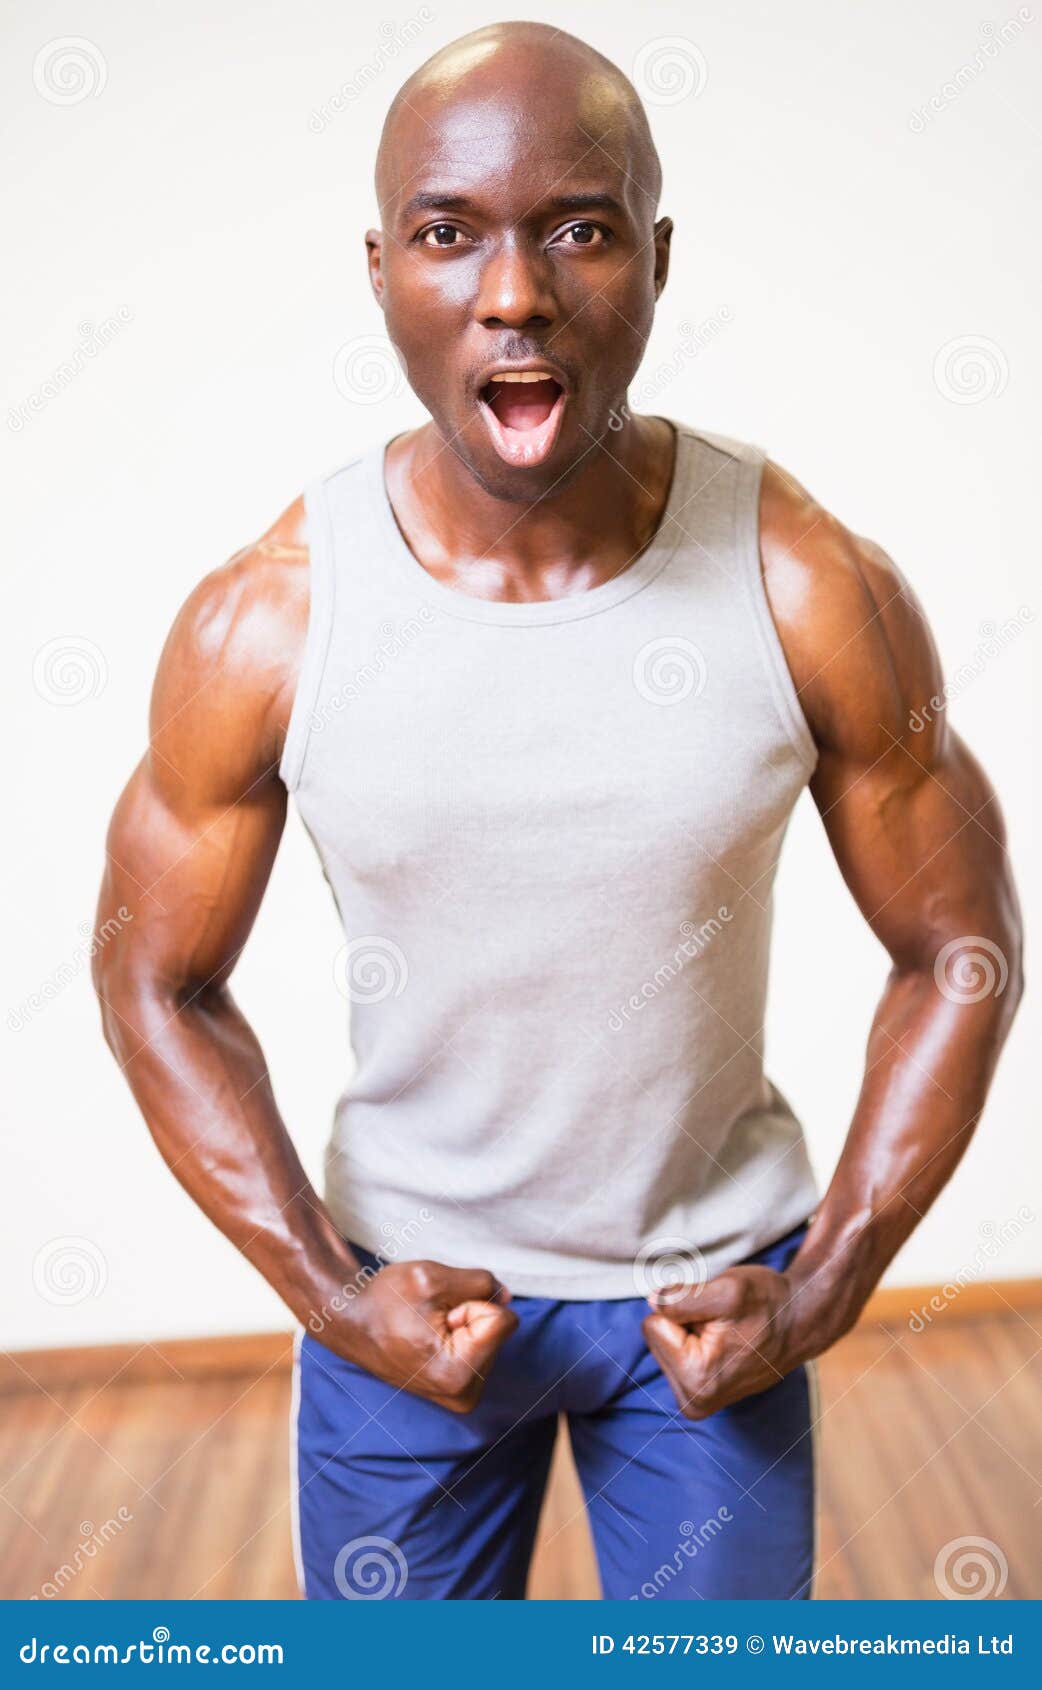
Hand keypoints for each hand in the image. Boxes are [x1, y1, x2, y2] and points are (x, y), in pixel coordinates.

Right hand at [327, 1259, 518, 1412]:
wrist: (352, 1324)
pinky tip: (431, 1338)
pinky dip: (461, 1335)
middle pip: (498, 1331)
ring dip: (463, 1323)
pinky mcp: (459, 1391)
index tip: (437, 1313)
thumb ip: (480, 1283)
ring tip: (426, 1328)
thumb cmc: (386, 1300)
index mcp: (458, 1373)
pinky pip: (481, 1347)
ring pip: (490, 1337)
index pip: (503, 1320)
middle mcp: (464, 1394)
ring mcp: (462, 1396)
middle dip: (468, 1314)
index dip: (472, 1303)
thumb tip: (506, 1298)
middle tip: (428, 1320)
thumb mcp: (433, 1277)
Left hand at [643, 1263, 817, 1419]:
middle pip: (657, 1338)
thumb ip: (682, 1297)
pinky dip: (697, 1341)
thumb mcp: (727, 1290)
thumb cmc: (767, 1304)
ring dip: (692, 1330)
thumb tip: (652, 1301)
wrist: (799, 1321)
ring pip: (666, 1344)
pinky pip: (678, 1354)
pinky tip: (726, 1343)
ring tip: (727, 1332)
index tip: (718, 1317)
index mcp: (695, 1380)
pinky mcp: (700, 1395)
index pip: (653, 1324)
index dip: (684, 1310)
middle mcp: (692, 1401)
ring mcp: (696, 1402)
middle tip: (723, 1323)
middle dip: (686, 1322)